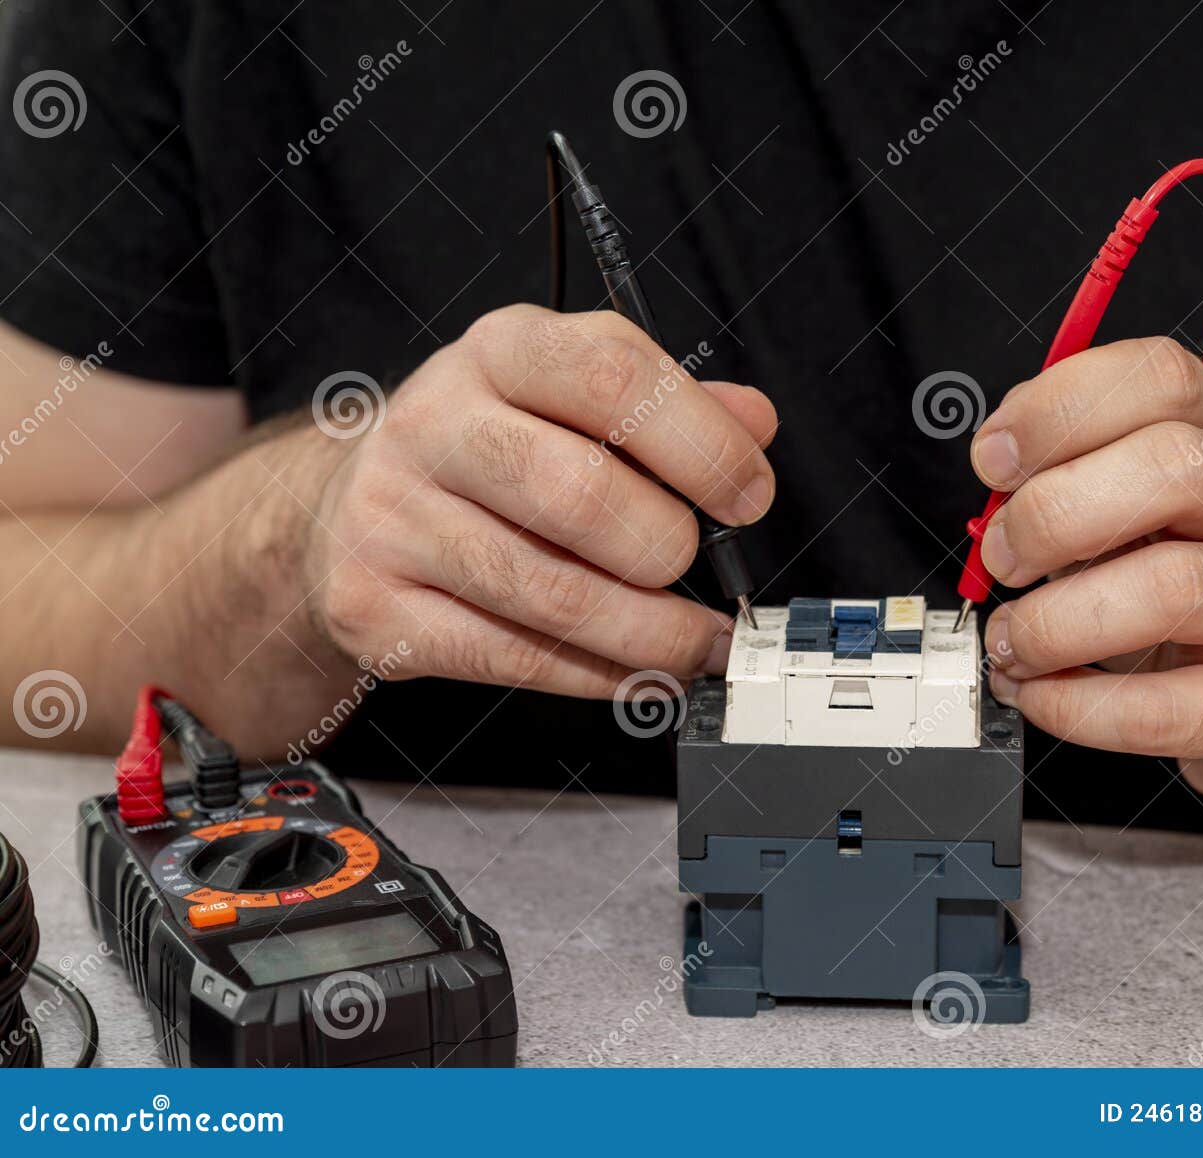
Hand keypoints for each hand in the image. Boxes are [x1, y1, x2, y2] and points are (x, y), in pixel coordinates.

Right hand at [302, 304, 776, 697]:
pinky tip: (641, 674)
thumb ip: (667, 403)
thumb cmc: (488, 449)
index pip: (612, 375)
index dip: (702, 442)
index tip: (750, 495)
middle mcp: (436, 424)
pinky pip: (514, 657)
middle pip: (578, 492)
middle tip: (695, 565)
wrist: (345, 508)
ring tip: (696, 641)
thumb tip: (754, 423)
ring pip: (550, 593)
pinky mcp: (376, 607)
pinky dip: (599, 676)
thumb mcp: (569, 395)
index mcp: (499, 350)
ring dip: (650, 633)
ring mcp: (395, 519)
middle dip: (667, 545)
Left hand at [970, 336, 1202, 822]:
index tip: (993, 460)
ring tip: (1013, 641)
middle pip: (1173, 467)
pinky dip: (1076, 706)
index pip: (1161, 379)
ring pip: (1172, 586)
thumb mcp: (1135, 512)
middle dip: (1053, 515)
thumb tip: (995, 497)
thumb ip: (1067, 483)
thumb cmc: (1191, 585)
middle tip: (1003, 561)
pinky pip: (1163, 706)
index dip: (1060, 408)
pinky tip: (1039, 695)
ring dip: (1056, 621)